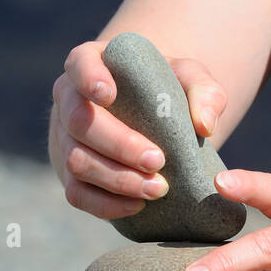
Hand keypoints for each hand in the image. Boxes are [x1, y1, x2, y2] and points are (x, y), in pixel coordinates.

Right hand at [50, 39, 227, 220]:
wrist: (144, 122)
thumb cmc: (162, 92)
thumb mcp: (189, 80)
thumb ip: (205, 92)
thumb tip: (205, 124)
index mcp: (92, 64)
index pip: (80, 64)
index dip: (89, 79)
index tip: (109, 94)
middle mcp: (69, 100)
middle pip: (79, 122)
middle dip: (118, 144)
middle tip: (158, 161)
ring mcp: (64, 140)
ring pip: (76, 161)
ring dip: (117, 179)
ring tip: (157, 189)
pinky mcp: (69, 175)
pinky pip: (77, 194)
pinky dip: (106, 204)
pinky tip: (137, 206)